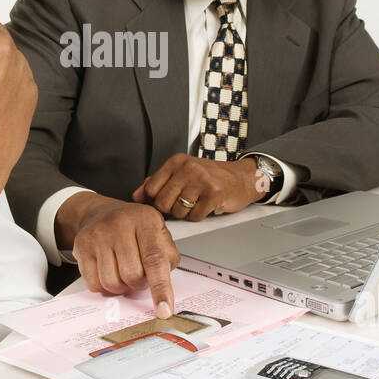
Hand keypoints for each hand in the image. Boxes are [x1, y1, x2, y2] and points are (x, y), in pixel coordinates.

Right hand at [59, 193, 179, 317]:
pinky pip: (94, 284)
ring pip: (112, 283)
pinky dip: (104, 286)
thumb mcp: (159, 233)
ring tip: (123, 272)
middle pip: (132, 276)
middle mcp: (121, 225)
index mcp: (146, 221)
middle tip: (139, 274)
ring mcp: (99, 235)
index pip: (155, 260)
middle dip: (139, 284)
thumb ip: (167, 258)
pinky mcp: (82, 246)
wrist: (100, 212)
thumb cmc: (133, 227)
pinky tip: (108, 270)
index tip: (164, 310)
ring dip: (121, 287)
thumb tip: (166, 288)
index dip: (161, 288)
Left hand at [132, 154, 265, 220]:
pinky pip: (195, 216)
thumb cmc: (211, 177)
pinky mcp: (214, 194)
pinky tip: (205, 207)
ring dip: (186, 213)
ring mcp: (201, 180)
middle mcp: (188, 168)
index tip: (165, 201)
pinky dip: (199, 216)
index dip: (156, 201)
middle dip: (171, 209)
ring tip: (196, 203)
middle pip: (163, 202)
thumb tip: (136, 195)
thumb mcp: (181, 174)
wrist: (242, 178)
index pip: (151, 189)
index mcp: (176, 162)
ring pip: (178, 211)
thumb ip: (157, 183)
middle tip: (183, 203)